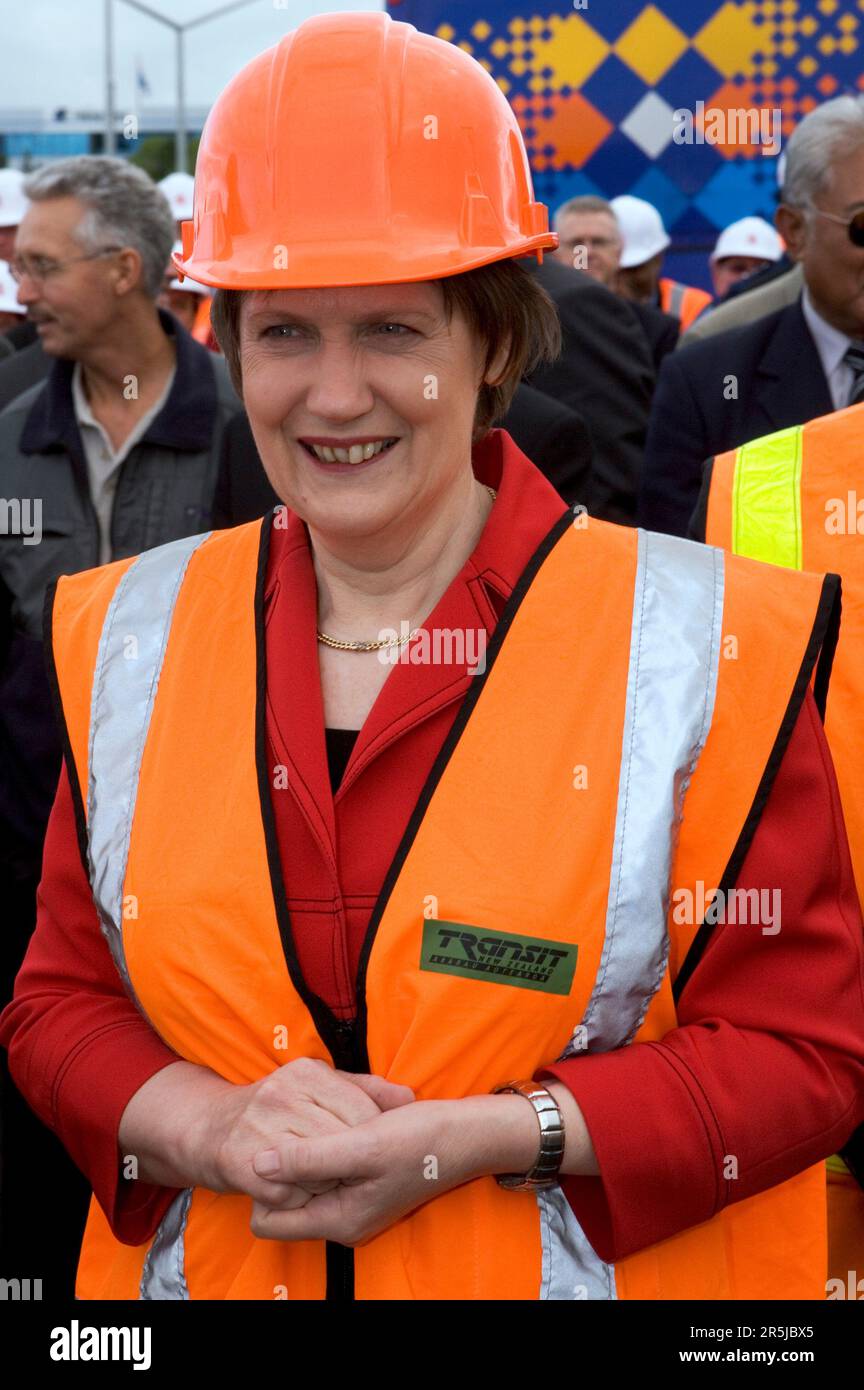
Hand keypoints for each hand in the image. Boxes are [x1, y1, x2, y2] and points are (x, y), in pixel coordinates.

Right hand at [200, 1057, 413, 1209]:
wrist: (211, 1130)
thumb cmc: (279, 1110)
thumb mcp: (320, 1087)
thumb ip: (365, 1090)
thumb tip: (408, 1098)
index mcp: (307, 1072)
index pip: (363, 1112)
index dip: (373, 1138)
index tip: (370, 1149)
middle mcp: (282, 1094)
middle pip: (343, 1143)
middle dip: (351, 1164)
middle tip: (347, 1171)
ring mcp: (259, 1127)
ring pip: (319, 1173)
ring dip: (327, 1186)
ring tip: (324, 1180)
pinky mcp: (240, 1162)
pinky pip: (289, 1195)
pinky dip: (298, 1199)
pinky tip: (297, 1190)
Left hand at [249, 1091, 540, 1244]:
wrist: (470, 1133)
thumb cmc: (423, 1140)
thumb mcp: (364, 1145)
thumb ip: (309, 1158)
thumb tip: (257, 1164)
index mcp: (339, 1220)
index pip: (267, 1221)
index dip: (266, 1186)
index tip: (283, 1148)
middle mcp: (342, 1217)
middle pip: (283, 1199)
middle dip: (287, 1164)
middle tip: (308, 1128)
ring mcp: (352, 1199)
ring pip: (304, 1178)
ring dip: (308, 1147)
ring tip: (331, 1120)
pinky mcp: (362, 1178)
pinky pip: (325, 1164)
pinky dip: (328, 1141)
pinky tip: (345, 1119)